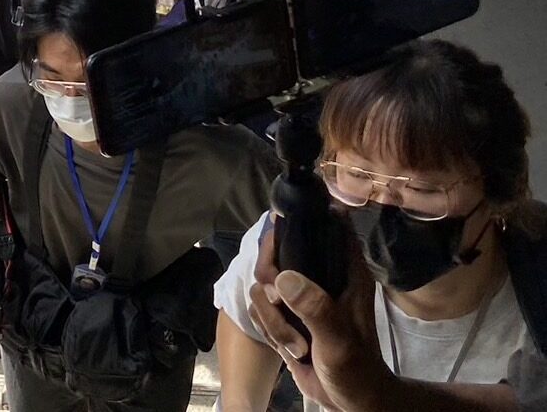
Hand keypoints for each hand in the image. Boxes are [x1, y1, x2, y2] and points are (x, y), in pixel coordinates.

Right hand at [248, 222, 382, 409]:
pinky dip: (268, 329)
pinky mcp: (284, 314)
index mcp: (344, 272)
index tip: (281, 235)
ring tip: (297, 343)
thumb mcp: (339, 340)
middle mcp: (320, 277)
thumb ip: (315, 309)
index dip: (302, 221)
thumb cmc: (356, 368)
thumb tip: (282, 278)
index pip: (325, 226)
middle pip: (276, 254)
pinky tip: (290, 347)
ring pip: (263, 286)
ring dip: (273, 319)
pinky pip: (259, 309)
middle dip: (270, 282)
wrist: (349, 400)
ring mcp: (300, 296)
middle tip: (278, 303)